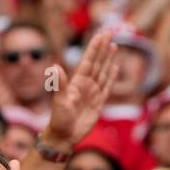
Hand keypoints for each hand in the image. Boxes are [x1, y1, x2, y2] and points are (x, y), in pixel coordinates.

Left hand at [42, 32, 120, 148]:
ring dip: (108, 59)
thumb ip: (59, 84)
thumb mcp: (59, 101)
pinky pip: (107, 86)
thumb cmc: (59, 119)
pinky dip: (111, 76)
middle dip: (103, 48)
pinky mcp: (98, 103)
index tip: (101, 34)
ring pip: (103, 72)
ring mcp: (92, 93)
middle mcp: (85, 85)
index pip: (88, 61)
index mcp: (77, 82)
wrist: (64, 137)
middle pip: (97, 62)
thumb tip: (54, 67)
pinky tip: (114, 67)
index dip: (95, 48)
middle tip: (110, 32)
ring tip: (114, 45)